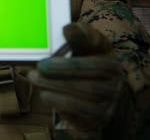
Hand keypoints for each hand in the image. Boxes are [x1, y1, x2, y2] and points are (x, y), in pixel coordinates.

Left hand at [27, 22, 132, 138]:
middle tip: (40, 65)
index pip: (99, 45)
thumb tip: (68, 29)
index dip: (85, 37)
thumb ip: (78, 40)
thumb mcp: (85, 56)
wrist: (101, 110)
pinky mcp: (100, 121)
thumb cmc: (86, 74)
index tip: (66, 30)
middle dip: (63, 68)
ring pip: (87, 94)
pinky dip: (62, 103)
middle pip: (93, 71)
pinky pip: (83, 113)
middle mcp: (115, 82)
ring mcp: (110, 103)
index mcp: (110, 61)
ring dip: (57, 85)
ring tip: (34, 78)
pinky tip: (45, 95)